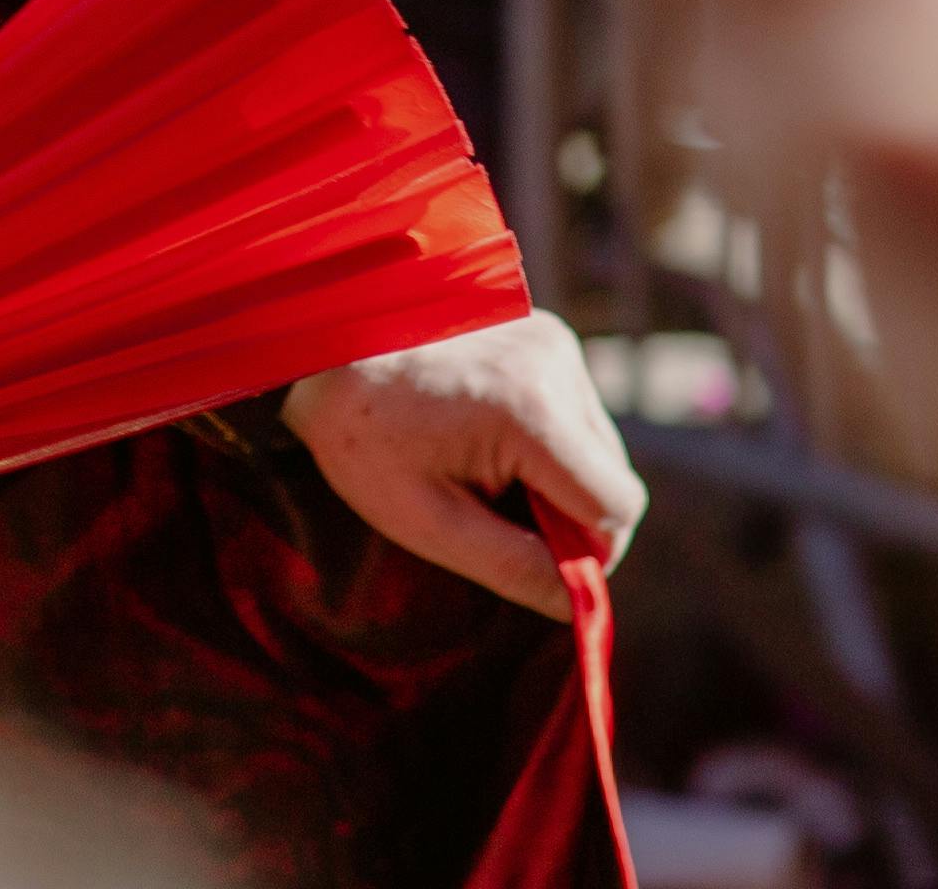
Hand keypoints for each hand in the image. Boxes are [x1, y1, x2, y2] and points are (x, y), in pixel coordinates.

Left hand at [286, 311, 646, 617]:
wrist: (322, 349)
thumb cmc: (363, 440)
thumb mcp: (429, 522)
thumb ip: (513, 567)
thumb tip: (578, 605)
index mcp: (531, 410)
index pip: (615, 508)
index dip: (586, 554)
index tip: (532, 563)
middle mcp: (555, 365)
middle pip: (612, 477)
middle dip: (569, 517)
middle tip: (496, 518)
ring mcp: (552, 342)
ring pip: (597, 447)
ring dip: (559, 477)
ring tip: (483, 472)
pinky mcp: (544, 333)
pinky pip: (575, 411)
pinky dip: (548, 440)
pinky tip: (489, 437)